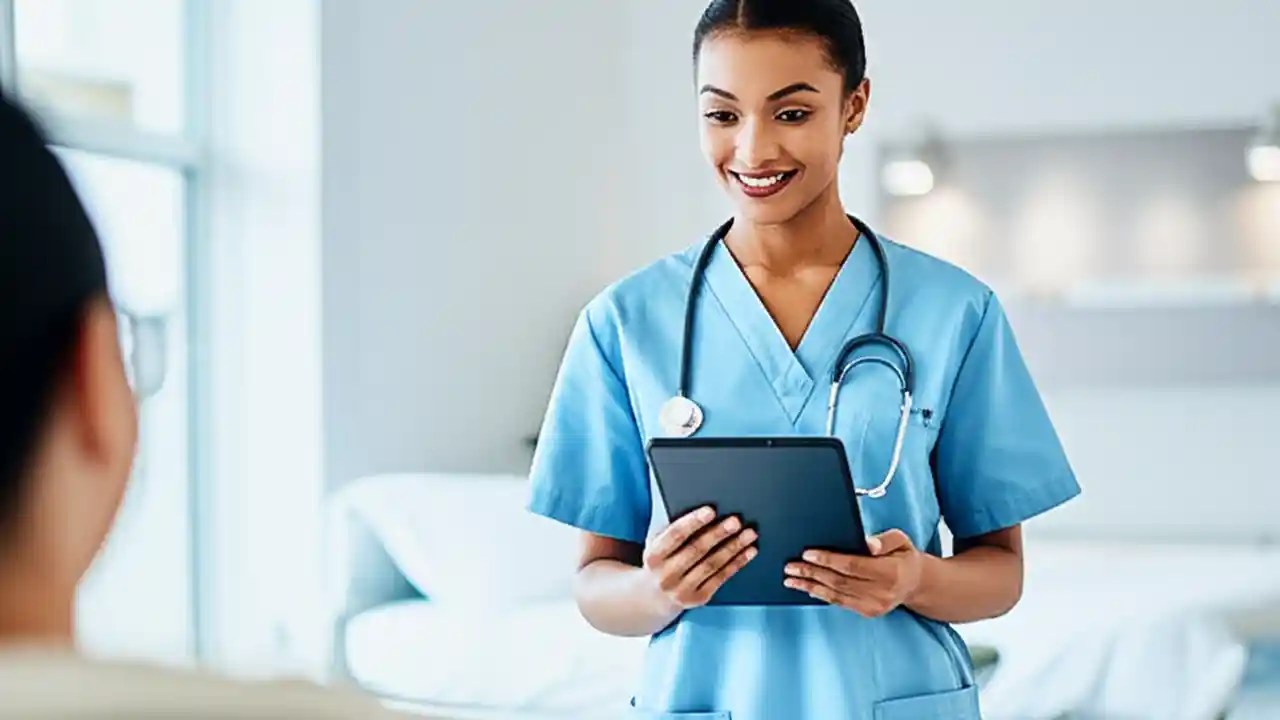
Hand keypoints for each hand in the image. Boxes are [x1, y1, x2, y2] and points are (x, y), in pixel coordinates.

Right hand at [642, 506, 758, 611]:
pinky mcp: (698, 599)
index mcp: (653, 556)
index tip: (710, 510)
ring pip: (712, 565)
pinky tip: (749, 551)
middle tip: (735, 521)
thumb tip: (702, 508)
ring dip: (733, 548)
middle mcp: (665, 576)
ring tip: (749, 534)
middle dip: (718, 534)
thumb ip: (672, 527)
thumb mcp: (657, 543)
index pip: (674, 536)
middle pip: (696, 551)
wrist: (655, 595)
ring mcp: (682, 590)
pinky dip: (737, 563)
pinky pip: (721, 578)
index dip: (693, 522)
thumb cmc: (662, 558)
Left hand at [783, 529, 922, 617]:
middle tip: (790, 566)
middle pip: (839, 581)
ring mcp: (875, 605)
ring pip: (836, 594)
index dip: (828, 560)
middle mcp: (882, 592)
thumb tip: (868, 544)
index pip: (853, 566)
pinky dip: (821, 595)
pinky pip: (840, 602)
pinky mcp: (868, 612)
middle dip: (812, 573)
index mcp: (891, 572)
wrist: (915, 583)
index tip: (807, 553)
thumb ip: (884, 540)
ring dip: (810, 586)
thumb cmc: (903, 557)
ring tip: (791, 580)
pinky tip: (807, 588)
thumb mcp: (901, 540)